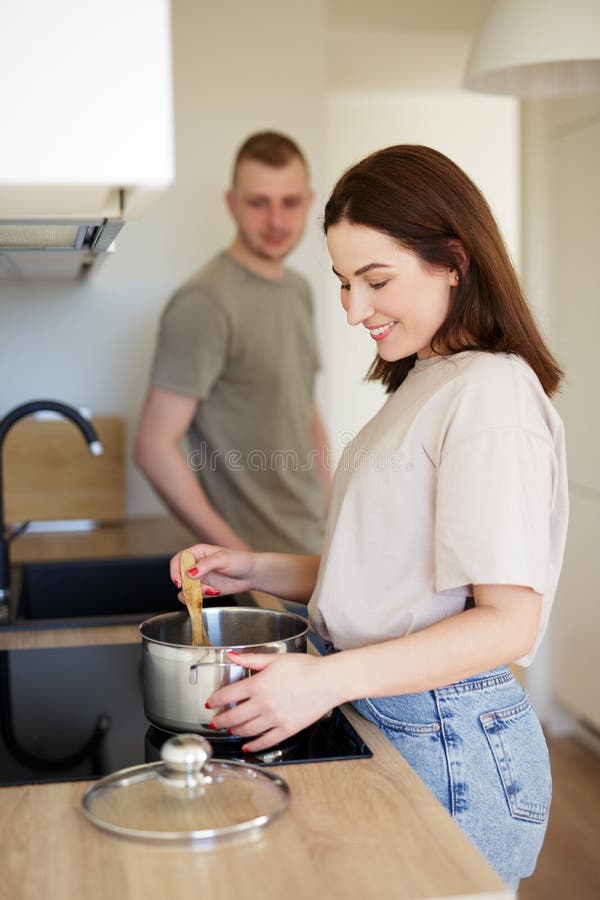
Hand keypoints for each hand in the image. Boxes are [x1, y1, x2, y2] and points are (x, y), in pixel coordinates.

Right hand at [169, 544, 256, 597]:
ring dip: (193, 592)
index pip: (178, 560)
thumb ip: (205, 565)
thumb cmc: (240, 560)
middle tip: (197, 588)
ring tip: (211, 590)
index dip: (175, 571)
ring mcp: (200, 578)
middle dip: (186, 585)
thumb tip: (189, 573)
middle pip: (179, 576)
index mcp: (197, 553)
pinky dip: (198, 598)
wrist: (252, 574)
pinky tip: (213, 592)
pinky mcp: (205, 589)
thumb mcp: (222, 559)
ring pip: (185, 588)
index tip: (179, 582)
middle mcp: (196, 565)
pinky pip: (194, 596)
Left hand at [206, 652, 336, 751]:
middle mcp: (263, 704)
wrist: (328, 681)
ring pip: (247, 730)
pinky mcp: (286, 729)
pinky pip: (265, 741)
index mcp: (258, 684)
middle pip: (233, 716)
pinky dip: (254, 746)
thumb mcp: (275, 658)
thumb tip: (232, 654)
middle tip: (214, 723)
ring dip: (234, 731)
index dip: (215, 700)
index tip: (210, 703)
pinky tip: (248, 747)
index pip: (228, 694)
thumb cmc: (305, 667)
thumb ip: (251, 658)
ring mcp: (274, 719)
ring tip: (230, 730)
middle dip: (220, 721)